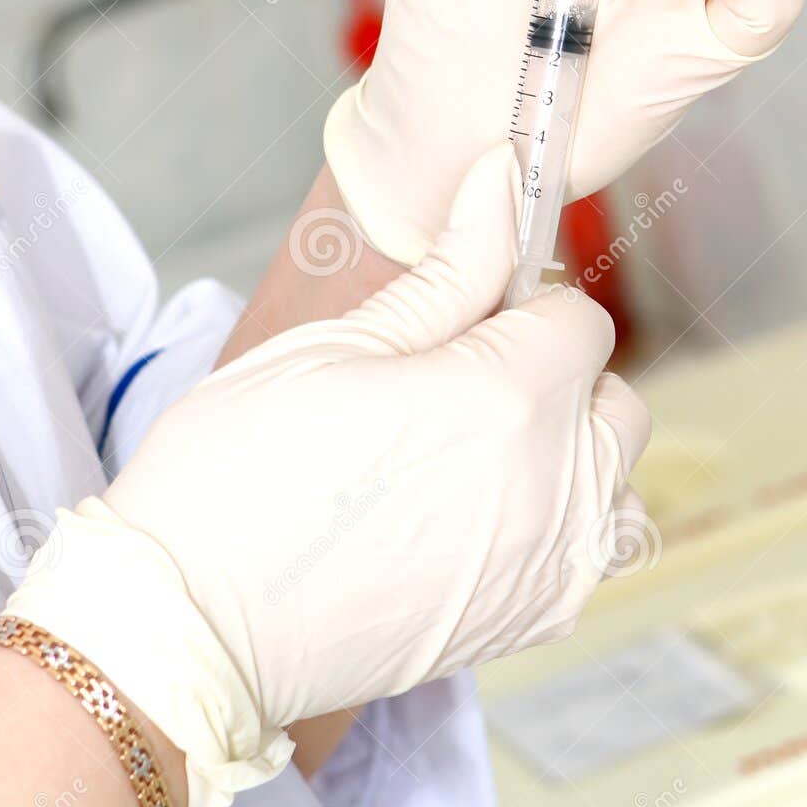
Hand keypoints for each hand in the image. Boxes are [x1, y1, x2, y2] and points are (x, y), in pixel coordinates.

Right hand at [9, 146, 649, 806]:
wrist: (192, 627)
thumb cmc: (241, 474)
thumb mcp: (340, 342)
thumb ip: (449, 268)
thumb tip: (504, 179)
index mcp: (509, 397)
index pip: (580, 320)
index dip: (521, 307)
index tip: (463, 326)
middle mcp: (556, 483)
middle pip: (612, 398)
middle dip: (554, 378)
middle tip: (456, 390)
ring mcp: (552, 562)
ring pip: (615, 480)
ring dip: (571, 456)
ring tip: (472, 460)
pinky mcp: (533, 621)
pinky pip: (593, 552)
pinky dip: (561, 526)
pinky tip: (477, 521)